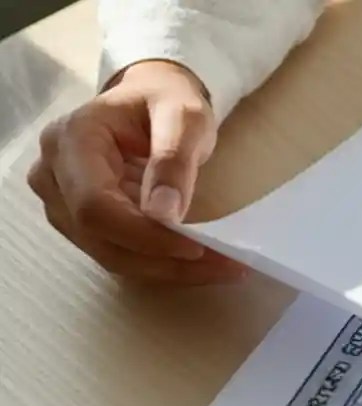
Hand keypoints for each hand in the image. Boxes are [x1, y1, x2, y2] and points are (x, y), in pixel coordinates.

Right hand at [27, 61, 244, 283]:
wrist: (149, 97)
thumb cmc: (164, 100)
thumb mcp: (183, 116)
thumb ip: (173, 159)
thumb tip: (164, 215)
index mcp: (71, 140)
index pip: (94, 205)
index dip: (142, 235)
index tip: (196, 248)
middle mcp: (52, 173)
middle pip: (98, 236)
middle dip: (162, 259)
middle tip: (225, 266)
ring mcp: (60, 200)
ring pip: (107, 253)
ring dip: (164, 268)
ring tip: (220, 267)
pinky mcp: (78, 220)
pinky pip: (115, 252)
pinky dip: (158, 263)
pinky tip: (198, 262)